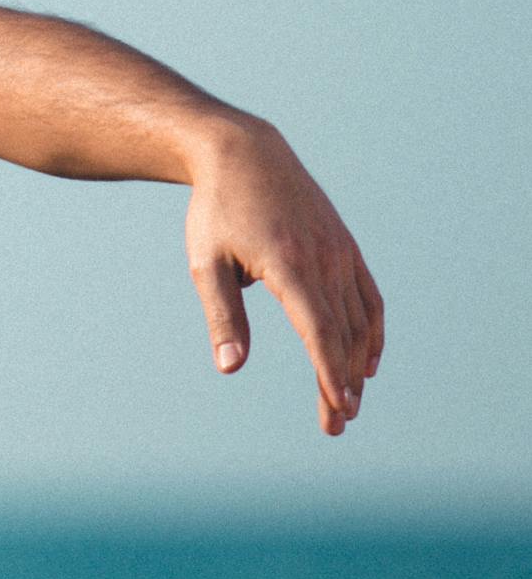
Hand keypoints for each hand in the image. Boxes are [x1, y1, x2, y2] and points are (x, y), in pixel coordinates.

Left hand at [186, 123, 382, 434]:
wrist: (243, 153)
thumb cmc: (216, 210)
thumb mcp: (206, 262)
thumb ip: (223, 316)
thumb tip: (230, 367)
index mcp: (289, 265)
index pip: (319, 330)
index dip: (330, 372)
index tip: (339, 408)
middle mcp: (324, 260)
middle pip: (342, 334)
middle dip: (342, 383)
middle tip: (336, 424)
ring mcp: (340, 253)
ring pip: (359, 320)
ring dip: (357, 365)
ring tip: (346, 404)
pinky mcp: (345, 248)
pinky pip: (369, 297)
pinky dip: (372, 331)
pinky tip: (368, 362)